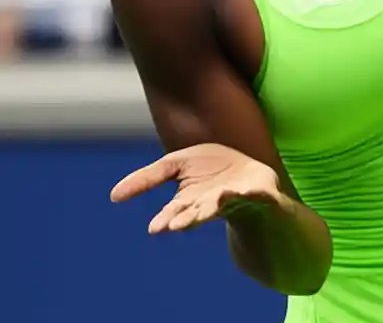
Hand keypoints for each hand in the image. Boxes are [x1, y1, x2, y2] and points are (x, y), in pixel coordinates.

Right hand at [111, 143, 284, 233]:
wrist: (250, 173)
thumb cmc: (212, 171)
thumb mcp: (176, 165)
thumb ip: (147, 178)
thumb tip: (112, 196)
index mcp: (190, 200)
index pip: (175, 212)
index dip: (167, 219)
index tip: (157, 228)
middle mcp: (211, 203)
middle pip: (197, 212)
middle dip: (188, 218)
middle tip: (177, 226)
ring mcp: (236, 198)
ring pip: (224, 205)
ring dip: (215, 206)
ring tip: (213, 204)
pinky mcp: (260, 192)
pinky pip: (257, 194)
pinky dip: (251, 194)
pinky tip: (245, 191)